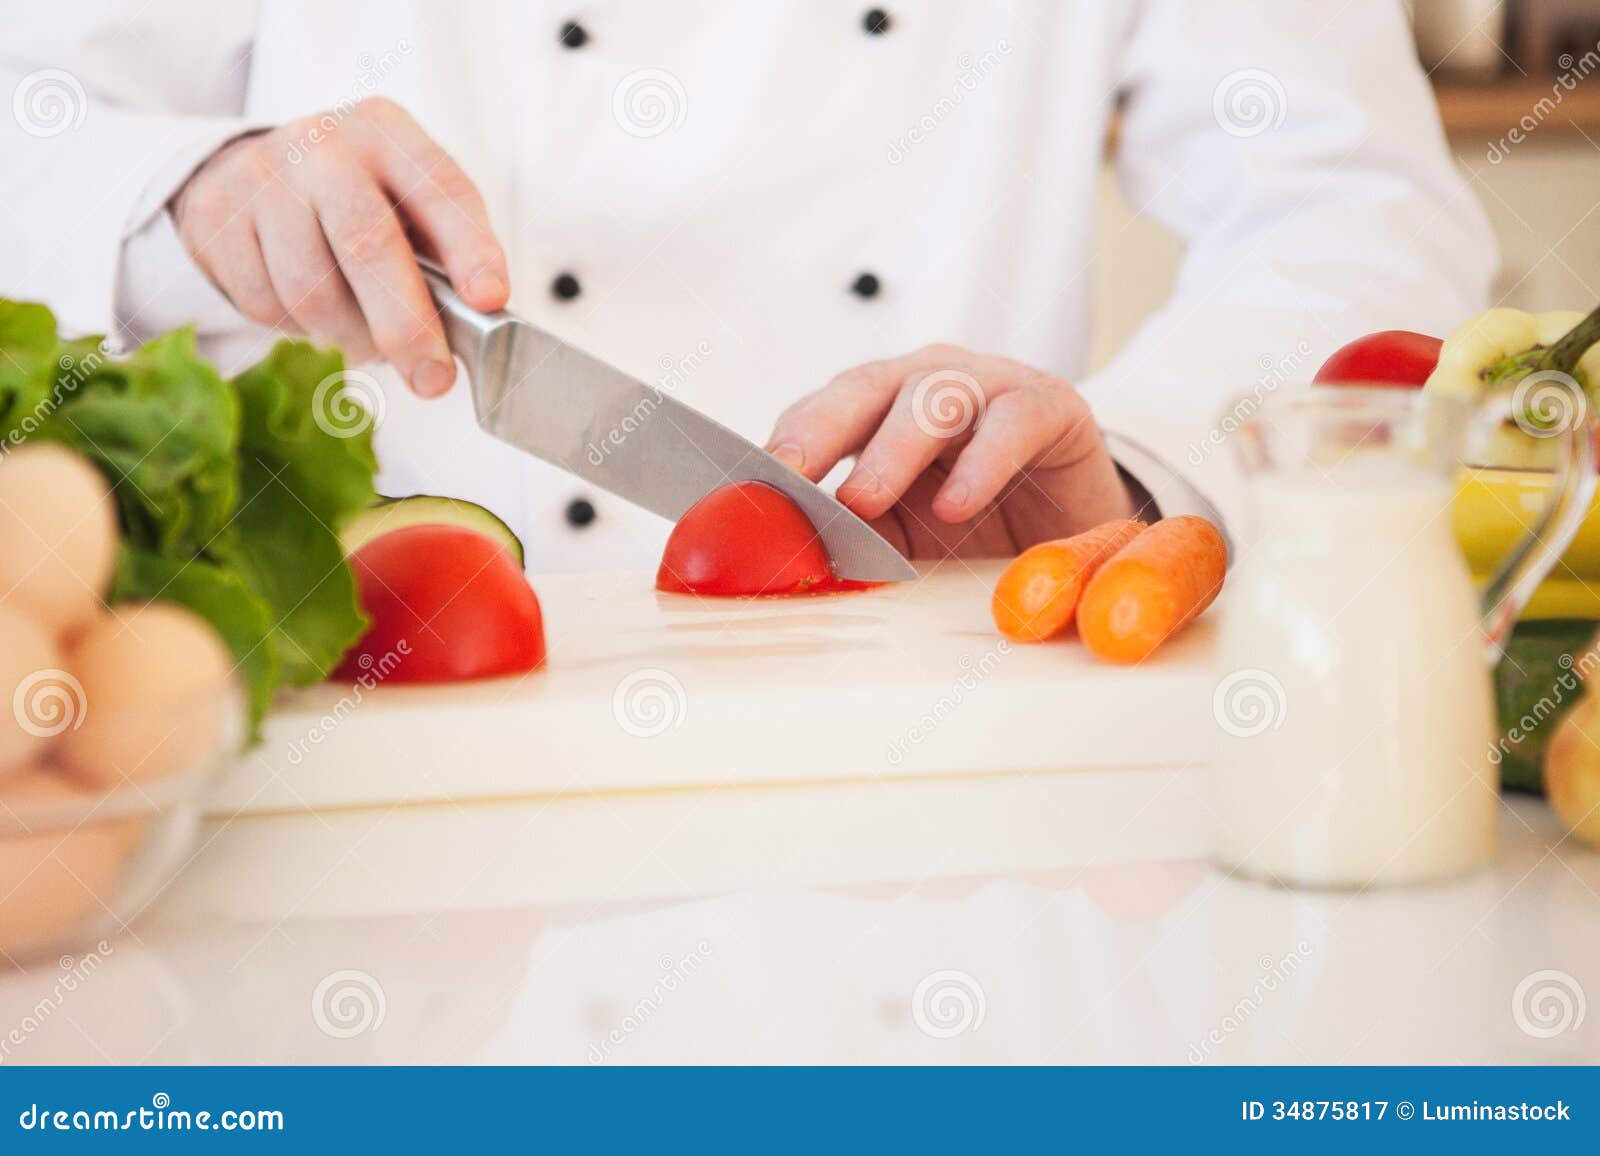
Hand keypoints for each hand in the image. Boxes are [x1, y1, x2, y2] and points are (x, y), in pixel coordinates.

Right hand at [171, 98, 508, 395]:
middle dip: (407, 325)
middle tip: (433, 380)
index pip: (441, 189)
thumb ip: (445, 254)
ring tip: (366, 339)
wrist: (258, 172)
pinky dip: (300, 331)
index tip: (488, 299)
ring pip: (313, 291)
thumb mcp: (411, 206)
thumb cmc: (360, 203)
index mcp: (389, 133)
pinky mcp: (217, 217)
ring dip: (350, 338)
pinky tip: (313, 312)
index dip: (469, 248)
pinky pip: (266, 305)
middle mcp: (324, 145)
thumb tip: (476, 323)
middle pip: (368, 244)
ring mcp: (264, 178)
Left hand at [765, 345, 1138, 557]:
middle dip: (820, 428)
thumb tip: (790, 560)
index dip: (787, 442)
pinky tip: (958, 504)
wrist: (1073, 527)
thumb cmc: (978, 525)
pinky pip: (1012, 422)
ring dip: (893, 450)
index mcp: (879, 408)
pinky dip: (983, 462)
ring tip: (863, 501)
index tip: (750, 482)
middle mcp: (928, 383)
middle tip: (790, 474)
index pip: (821, 412)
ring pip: (934, 396)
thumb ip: (853, 540)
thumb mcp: (903, 539)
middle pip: (865, 387)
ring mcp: (990, 386)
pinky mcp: (1050, 405)